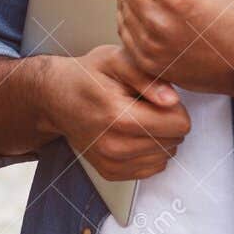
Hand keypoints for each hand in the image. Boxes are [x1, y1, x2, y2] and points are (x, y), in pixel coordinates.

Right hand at [44, 45, 192, 180]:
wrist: (54, 97)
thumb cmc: (86, 76)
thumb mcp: (115, 60)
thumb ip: (147, 77)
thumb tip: (173, 100)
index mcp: (118, 116)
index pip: (179, 124)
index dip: (175, 106)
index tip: (156, 96)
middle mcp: (114, 146)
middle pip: (174, 140)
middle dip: (166, 121)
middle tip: (142, 105)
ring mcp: (111, 163)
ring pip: (166, 156)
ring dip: (159, 137)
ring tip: (134, 118)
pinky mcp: (111, 173)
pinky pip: (153, 167)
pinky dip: (149, 151)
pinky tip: (131, 134)